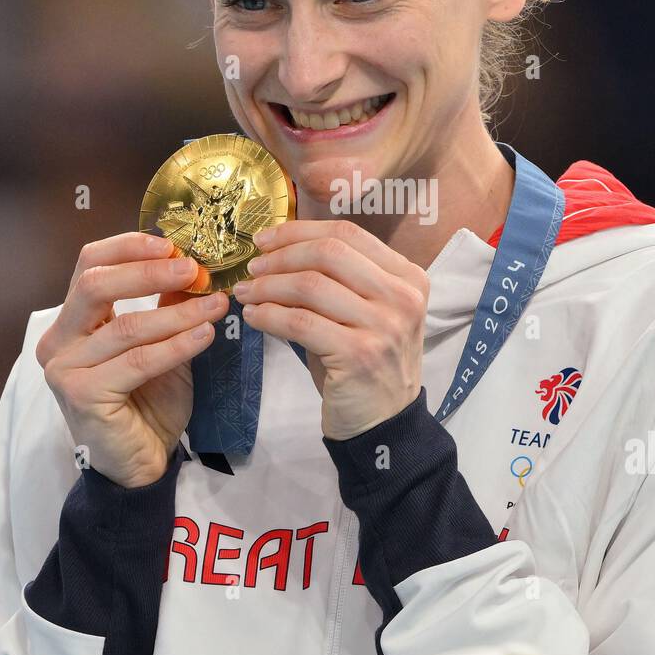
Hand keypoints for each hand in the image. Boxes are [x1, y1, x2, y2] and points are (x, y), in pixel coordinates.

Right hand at [35, 232, 229, 487]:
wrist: (140, 464)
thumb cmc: (148, 402)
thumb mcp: (163, 344)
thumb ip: (167, 307)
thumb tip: (192, 267)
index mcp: (72, 321)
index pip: (89, 264)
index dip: (129, 247)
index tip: (172, 242)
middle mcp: (58, 341)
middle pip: (95, 285)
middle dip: (149, 271)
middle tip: (195, 270)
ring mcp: (65, 369)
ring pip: (126, 326)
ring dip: (178, 313)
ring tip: (216, 305)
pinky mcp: (82, 395)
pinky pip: (138, 361)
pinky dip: (176, 345)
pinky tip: (206, 336)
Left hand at [233, 219, 428, 439]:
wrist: (384, 423)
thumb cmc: (367, 363)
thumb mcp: (364, 312)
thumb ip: (337, 280)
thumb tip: (277, 251)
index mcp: (408, 277)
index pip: (348, 233)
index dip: (299, 231)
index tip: (266, 240)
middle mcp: (403, 297)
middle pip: (330, 252)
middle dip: (281, 256)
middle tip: (252, 268)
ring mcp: (384, 326)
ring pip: (311, 285)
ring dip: (268, 286)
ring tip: (246, 293)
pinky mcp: (359, 355)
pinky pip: (300, 322)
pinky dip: (269, 315)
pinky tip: (254, 317)